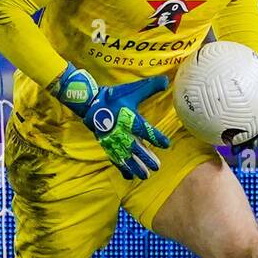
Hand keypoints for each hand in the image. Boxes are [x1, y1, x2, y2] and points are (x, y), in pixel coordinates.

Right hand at [52, 64, 171, 179]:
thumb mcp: (132, 90)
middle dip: (146, 158)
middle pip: (135, 148)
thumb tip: (166, 80)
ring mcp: (113, 140)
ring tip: (145, 176)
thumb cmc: (114, 97)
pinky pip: (115, 158)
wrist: (91, 103)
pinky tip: (129, 177)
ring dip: (135, 167)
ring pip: (126, 156)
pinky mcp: (107, 145)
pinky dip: (122, 168)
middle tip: (156, 167)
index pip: (144, 130)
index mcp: (129, 118)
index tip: (166, 144)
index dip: (155, 137)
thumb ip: (150, 87)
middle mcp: (121, 131)